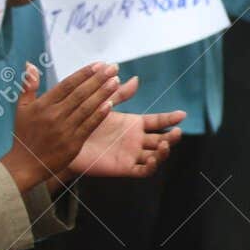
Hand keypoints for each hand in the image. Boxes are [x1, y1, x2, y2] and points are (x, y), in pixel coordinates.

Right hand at [7, 62, 121, 189]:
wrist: (25, 165)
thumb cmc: (24, 135)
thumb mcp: (22, 109)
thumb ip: (29, 86)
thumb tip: (31, 64)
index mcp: (42, 105)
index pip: (67, 85)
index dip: (84, 74)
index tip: (99, 64)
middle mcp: (54, 115)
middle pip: (80, 93)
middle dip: (98, 79)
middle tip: (113, 68)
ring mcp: (64, 130)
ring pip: (87, 108)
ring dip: (103, 93)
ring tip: (116, 81)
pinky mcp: (73, 144)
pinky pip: (89, 126)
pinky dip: (100, 114)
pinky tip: (111, 103)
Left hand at [67, 75, 183, 177]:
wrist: (66, 142)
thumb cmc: (84, 122)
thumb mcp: (104, 105)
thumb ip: (120, 94)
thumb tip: (135, 78)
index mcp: (134, 124)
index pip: (158, 121)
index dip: (170, 118)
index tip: (182, 114)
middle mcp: (137, 140)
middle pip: (162, 139)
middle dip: (172, 137)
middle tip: (177, 132)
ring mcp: (132, 154)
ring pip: (156, 156)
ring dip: (164, 152)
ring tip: (164, 144)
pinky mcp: (124, 168)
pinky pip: (143, 170)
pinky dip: (151, 166)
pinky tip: (154, 159)